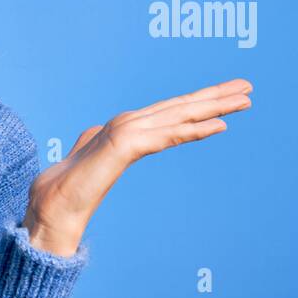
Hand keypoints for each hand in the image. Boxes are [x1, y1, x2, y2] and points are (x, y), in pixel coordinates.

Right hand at [22, 77, 252, 256]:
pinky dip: (195, 129)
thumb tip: (100, 135)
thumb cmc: (62, 193)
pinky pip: (166, 136)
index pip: (168, 113)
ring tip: (244, 98)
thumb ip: (96, 146)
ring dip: (213, 106)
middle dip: (214, 96)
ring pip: (177, 116)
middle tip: (248, 87)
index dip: (198, 103)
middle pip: (178, 107)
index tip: (226, 99)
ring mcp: (123, 134)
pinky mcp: (121, 147)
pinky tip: (220, 126)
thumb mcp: (88, 164)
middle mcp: (126, 127)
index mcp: (121, 131)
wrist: (49, 210)